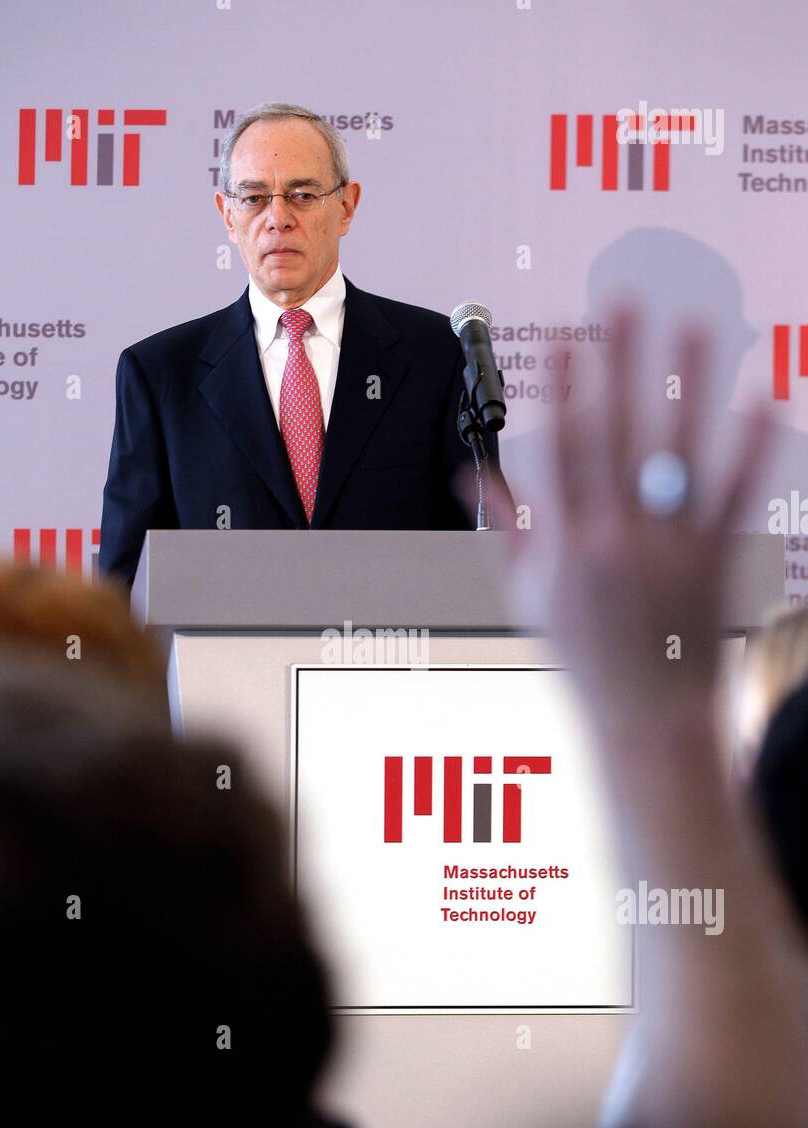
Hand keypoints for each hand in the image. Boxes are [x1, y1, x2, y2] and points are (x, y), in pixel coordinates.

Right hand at [496, 307, 774, 734]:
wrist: (646, 719)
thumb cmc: (585, 659)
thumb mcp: (530, 597)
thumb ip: (507, 530)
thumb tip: (473, 478)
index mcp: (567, 545)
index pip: (562, 452)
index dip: (561, 392)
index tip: (562, 341)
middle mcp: (616, 539)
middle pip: (619, 433)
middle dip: (619, 363)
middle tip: (624, 302)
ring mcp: (668, 549)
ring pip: (679, 451)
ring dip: (687, 384)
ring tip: (697, 325)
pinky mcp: (713, 561)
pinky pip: (732, 495)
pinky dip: (747, 448)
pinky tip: (759, 399)